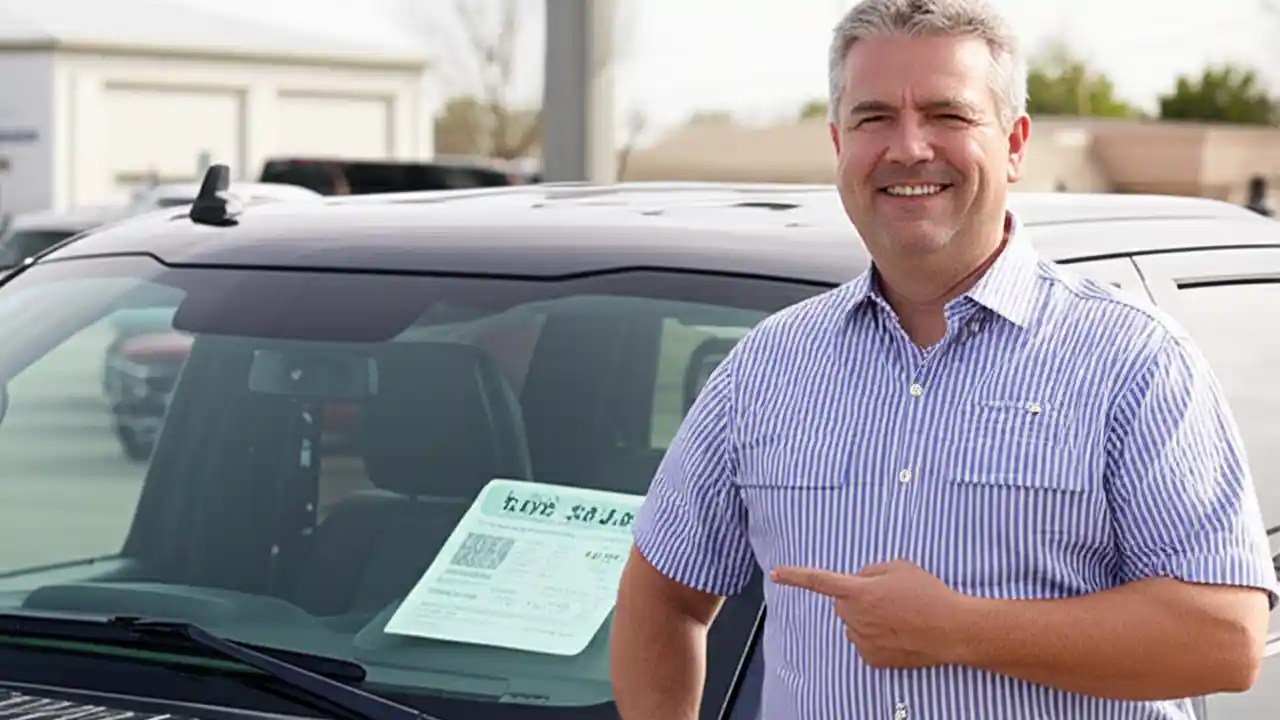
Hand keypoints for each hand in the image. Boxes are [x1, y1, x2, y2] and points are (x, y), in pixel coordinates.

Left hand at [770, 560, 967, 668]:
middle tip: (887, 596)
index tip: (776, 573)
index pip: (819, 580)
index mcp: (858, 591)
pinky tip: (899, 633)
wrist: (951, 629)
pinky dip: (876, 636)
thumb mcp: (899, 567)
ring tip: (899, 615)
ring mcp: (862, 640)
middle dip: (857, 597)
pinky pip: (865, 641)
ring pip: (854, 623)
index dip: (796, 576)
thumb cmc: (927, 594)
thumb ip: (870, 570)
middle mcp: (855, 617)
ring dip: (867, 617)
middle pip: (842, 602)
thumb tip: (858, 580)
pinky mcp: (871, 658)